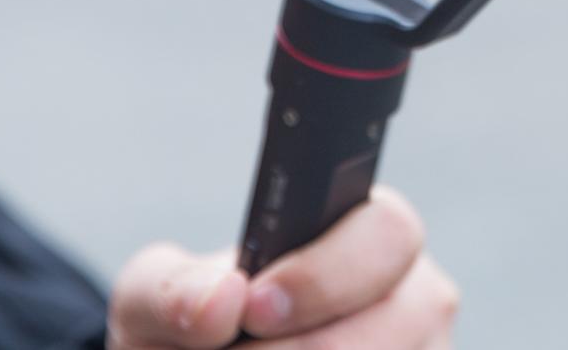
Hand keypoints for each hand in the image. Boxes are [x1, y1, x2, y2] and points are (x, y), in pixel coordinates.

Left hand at [106, 187, 458, 349]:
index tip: (255, 306)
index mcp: (363, 234)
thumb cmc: (186, 330)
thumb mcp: (155, 300)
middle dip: (317, 344)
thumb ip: (172, 289)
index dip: (327, 270)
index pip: (388, 229)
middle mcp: (412, 296)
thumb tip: (221, 302)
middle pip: (412, 312)